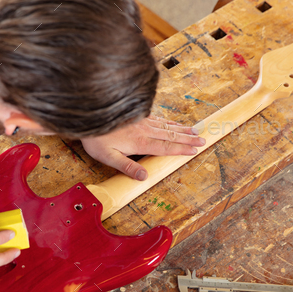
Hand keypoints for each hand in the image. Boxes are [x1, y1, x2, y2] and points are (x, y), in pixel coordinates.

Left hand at [81, 115, 205, 179]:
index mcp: (140, 143)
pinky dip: (169, 121)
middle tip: (203, 139)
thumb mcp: (108, 157)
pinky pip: (158, 118)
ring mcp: (141, 121)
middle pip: (170, 135)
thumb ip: (127, 167)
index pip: (165, 147)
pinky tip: (173, 122)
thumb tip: (145, 177)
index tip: (195, 150)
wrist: (89, 114)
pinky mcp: (137, 115)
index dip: (181, 149)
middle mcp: (144, 130)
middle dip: (188, 138)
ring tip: (194, 130)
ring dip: (181, 129)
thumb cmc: (96, 139)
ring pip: (166, 125)